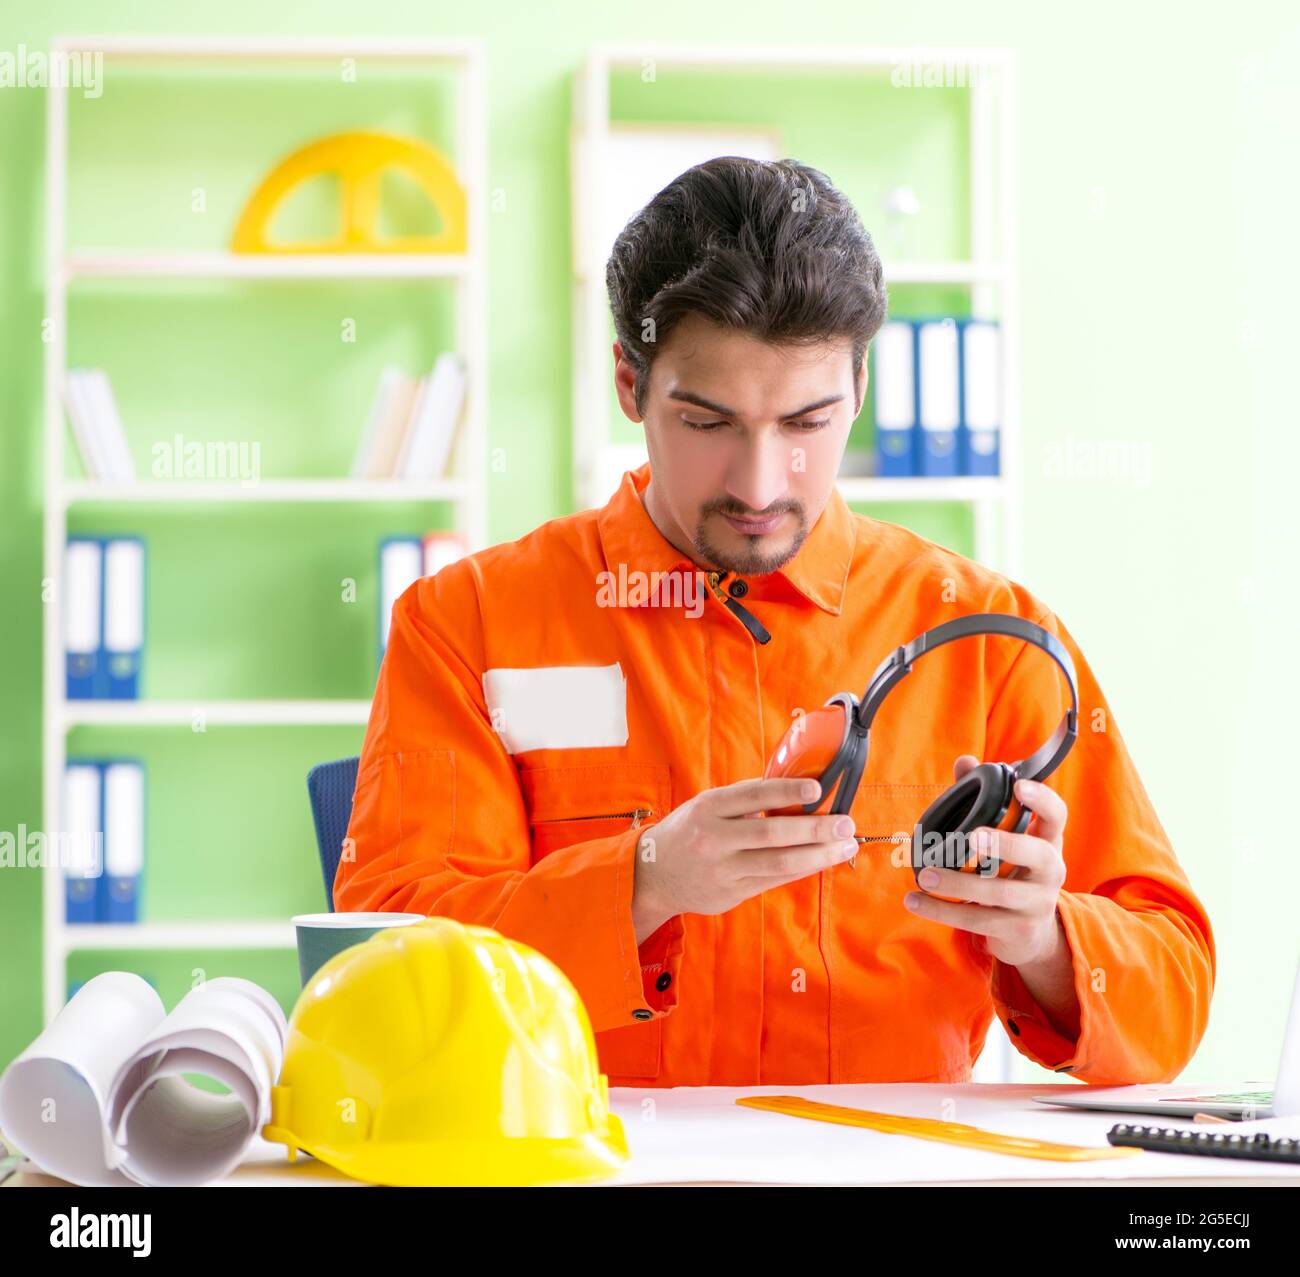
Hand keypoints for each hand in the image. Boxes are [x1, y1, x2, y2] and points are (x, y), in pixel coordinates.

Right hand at [632, 777, 859, 943]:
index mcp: (708, 808)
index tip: (817, 789)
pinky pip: (774, 880)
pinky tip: (822, 860)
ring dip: (818, 854)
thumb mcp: (706, 806)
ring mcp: (723, 869)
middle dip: (814, 828)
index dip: (785, 791)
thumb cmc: (689, 832)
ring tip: (845, 845)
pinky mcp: (731, 892)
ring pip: (778, 863)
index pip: (752, 795)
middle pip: (771, 833)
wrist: (653, 875)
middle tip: (846, 823)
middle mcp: (714, 838)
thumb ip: (743, 801)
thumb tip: (796, 791)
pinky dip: (802, 869)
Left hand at [902, 754, 1068, 968]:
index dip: (1043, 799)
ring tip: (924, 875)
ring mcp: (1036, 903)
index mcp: (1047, 841)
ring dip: (958, 883)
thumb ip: (984, 799)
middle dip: (1005, 844)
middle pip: (1036, 854)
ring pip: (999, 893)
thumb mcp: (1007, 839)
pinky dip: (941, 911)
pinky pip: (977, 919)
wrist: (1031, 933)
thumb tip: (965, 762)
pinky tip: (914, 901)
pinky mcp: (1017, 929)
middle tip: (972, 837)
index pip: (1057, 816)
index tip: (1019, 786)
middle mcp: (1050, 871)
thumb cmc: (1011, 871)